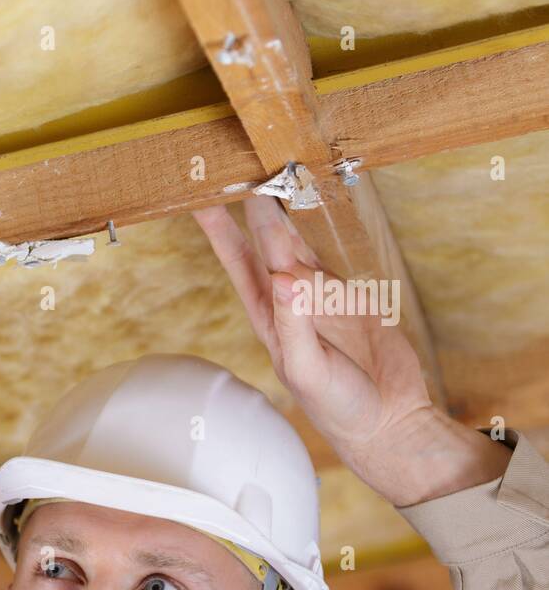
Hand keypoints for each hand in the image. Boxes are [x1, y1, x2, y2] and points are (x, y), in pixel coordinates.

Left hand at [194, 196, 508, 504]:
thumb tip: (285, 278)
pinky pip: (331, 256)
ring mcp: (321, 296)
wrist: (387, 420)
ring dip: (286, 212)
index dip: (220, 233)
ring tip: (273, 176)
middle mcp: (290, 302)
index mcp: (269, 319)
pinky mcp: (352, 295)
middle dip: (252, 209)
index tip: (201, 201)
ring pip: (299, 244)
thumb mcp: (309, 370)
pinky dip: (321, 231)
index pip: (239, 265)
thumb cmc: (338, 406)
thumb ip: (296, 325)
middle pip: (266, 245)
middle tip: (241, 169)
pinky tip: (309, 207)